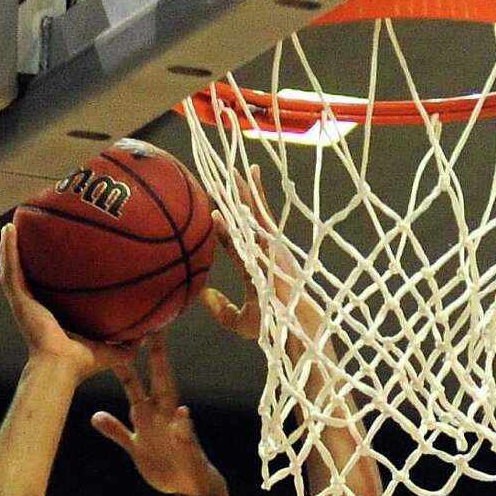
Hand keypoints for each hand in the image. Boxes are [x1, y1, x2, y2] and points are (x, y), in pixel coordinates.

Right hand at [0, 223, 133, 381]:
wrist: (61, 367)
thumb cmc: (81, 364)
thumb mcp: (111, 350)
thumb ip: (128, 342)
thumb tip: (150, 335)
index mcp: (52, 318)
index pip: (50, 292)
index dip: (52, 276)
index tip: (57, 258)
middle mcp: (34, 309)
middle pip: (28, 277)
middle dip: (27, 256)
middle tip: (30, 233)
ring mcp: (23, 304)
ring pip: (13, 269)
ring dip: (11, 247)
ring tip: (12, 224)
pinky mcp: (18, 301)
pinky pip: (11, 270)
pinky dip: (8, 249)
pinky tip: (9, 229)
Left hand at [91, 337, 221, 495]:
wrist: (189, 484)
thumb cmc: (163, 462)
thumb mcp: (135, 446)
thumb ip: (116, 430)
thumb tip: (94, 416)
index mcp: (148, 413)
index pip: (136, 382)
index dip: (126, 361)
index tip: (118, 337)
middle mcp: (163, 415)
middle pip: (158, 380)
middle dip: (155, 356)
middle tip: (152, 329)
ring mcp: (176, 428)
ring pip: (171, 399)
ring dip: (166, 381)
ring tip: (164, 361)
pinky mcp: (187, 446)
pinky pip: (185, 434)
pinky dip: (183, 424)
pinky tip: (182, 413)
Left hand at [202, 165, 296, 338]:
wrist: (291, 325)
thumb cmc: (272, 326)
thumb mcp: (240, 322)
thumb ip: (221, 310)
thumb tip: (204, 294)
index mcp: (254, 266)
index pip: (233, 242)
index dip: (223, 227)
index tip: (212, 211)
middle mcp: (261, 251)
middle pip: (244, 219)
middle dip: (234, 199)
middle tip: (220, 176)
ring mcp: (268, 244)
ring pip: (252, 211)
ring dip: (242, 189)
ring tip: (231, 168)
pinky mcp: (274, 241)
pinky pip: (261, 214)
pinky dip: (254, 196)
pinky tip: (246, 178)